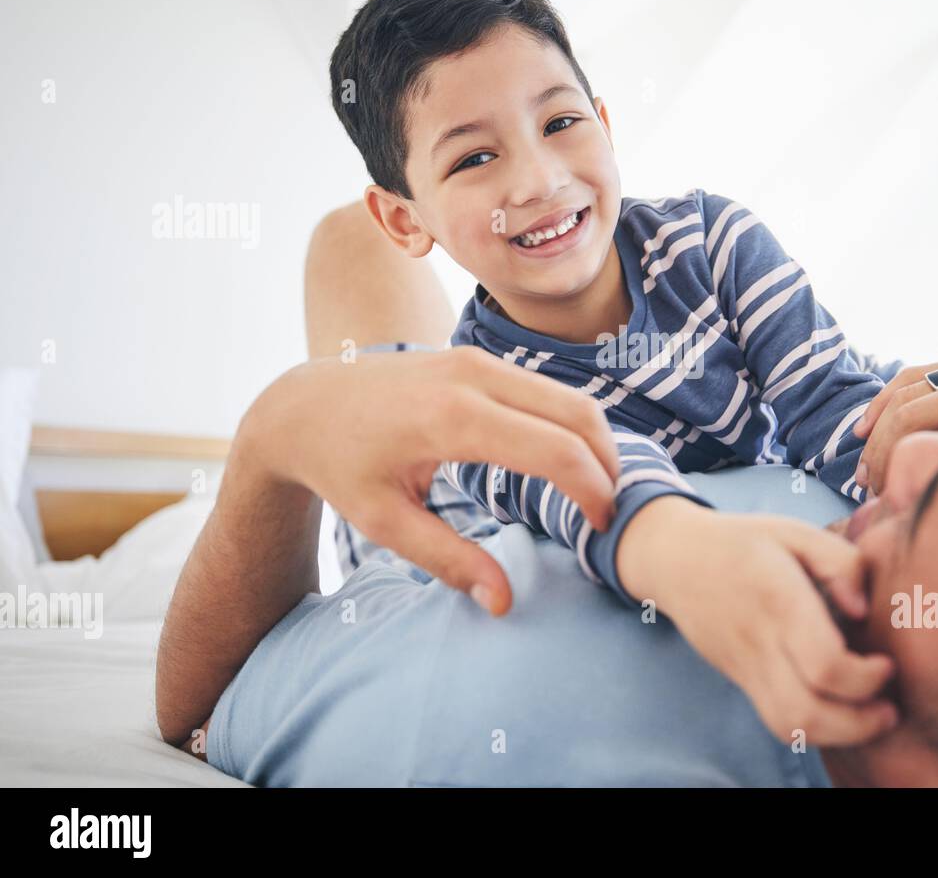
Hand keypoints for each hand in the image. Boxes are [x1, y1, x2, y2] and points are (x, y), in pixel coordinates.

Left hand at [246, 346, 620, 614]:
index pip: (555, 451)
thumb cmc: (342, 466)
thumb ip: (449, 560)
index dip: (592, 491)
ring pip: (568, 395)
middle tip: (610, 511)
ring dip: (595, 442)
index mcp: (452, 419)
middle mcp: (473, 376)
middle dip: (609, 464)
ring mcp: (477, 359)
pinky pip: (544, 388)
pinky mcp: (477, 357)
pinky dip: (570, 424)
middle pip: (578, 414)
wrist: (304, 404)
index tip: (601, 527)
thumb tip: (504, 602)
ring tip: (595, 491)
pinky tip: (566, 463)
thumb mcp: (385, 523)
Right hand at [619, 497, 897, 745]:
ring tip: (871, 717)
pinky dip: (815, 728)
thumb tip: (862, 610)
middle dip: (859, 723)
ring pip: (789, 725)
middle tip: (889, 706)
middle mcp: (759, 641)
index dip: (865, 676)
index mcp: (778, 599)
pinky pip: (777, 720)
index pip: (823, 663)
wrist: (675, 560)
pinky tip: (840, 710)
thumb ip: (840, 561)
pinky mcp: (741, 679)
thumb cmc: (743, 542)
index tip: (887, 662)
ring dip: (838, 734)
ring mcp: (745, 666)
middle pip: (807, 710)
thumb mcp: (794, 530)